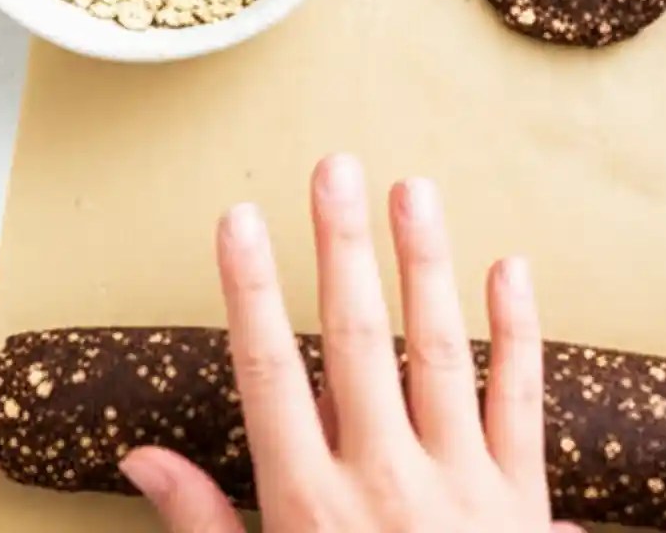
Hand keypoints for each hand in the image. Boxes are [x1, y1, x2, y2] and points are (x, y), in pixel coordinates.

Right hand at [122, 154, 581, 531]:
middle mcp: (384, 482)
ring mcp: (462, 487)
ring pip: (440, 353)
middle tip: (334, 167)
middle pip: (356, 340)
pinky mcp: (525, 502)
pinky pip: (524, 402)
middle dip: (340, 246)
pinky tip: (510, 268)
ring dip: (425, 264)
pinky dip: (521, 333)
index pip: (266, 372)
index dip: (248, 290)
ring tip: (413, 190)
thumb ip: (204, 524)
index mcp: (309, 505)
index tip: (237, 219)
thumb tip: (140, 459)